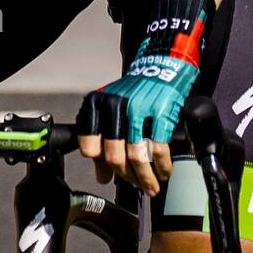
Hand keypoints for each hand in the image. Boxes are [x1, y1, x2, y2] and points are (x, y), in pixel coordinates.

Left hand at [77, 0, 213, 195]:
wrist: (162, 66)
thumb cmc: (136, 91)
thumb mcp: (113, 110)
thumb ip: (104, 141)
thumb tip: (101, 175)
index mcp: (98, 104)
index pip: (88, 144)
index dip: (99, 164)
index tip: (109, 174)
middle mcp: (115, 105)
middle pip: (113, 155)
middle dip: (126, 177)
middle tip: (135, 185)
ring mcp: (138, 109)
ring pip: (136, 156)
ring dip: (144, 178)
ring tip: (150, 186)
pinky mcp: (161, 113)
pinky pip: (159, 149)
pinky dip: (162, 166)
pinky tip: (164, 172)